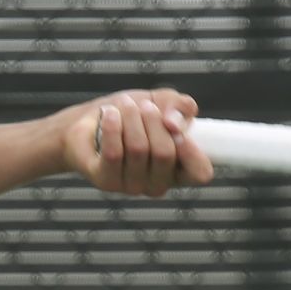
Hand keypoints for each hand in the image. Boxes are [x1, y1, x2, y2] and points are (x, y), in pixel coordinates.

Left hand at [62, 87, 211, 196]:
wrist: (91, 121)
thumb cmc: (131, 116)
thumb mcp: (162, 103)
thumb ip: (179, 107)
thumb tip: (174, 123)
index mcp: (179, 170)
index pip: (200, 173)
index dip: (193, 150)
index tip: (175, 125)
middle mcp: (158, 184)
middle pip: (165, 153)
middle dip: (153, 120)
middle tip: (142, 106)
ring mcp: (132, 186)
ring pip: (138, 149)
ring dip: (131, 118)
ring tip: (124, 106)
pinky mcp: (106, 181)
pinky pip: (113, 153)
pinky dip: (113, 127)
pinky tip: (109, 114)